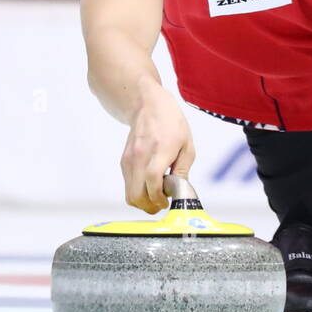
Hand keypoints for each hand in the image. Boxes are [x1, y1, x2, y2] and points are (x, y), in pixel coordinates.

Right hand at [121, 79, 195, 212]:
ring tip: (157, 196)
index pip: (153, 180)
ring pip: (129, 194)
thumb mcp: (187, 145)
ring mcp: (129, 160)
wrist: (147, 106)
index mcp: (160, 150)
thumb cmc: (170, 123)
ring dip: (143, 202)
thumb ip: (183, 170)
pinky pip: (128, 185)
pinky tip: (150, 185)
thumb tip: (180, 190)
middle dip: (150, 206)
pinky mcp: (123, 162)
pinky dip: (138, 191)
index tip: (167, 201)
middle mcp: (140, 157)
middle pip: (137, 194)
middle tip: (162, 203)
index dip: (159, 197)